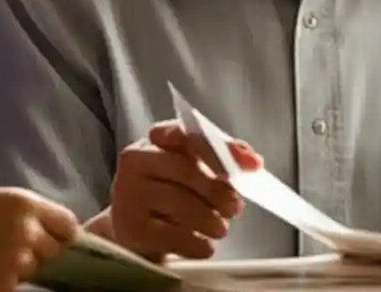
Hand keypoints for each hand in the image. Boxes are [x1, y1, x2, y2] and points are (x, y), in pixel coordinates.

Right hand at [0, 188, 77, 291]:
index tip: (51, 242)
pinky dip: (0, 287)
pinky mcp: (2, 288)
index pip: (68, 225)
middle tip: (6, 254)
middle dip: (40, 256)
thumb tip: (64, 237)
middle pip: (55, 252)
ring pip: (34, 273)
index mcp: (24, 203)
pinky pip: (13, 290)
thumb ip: (28, 217)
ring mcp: (15, 262)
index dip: (61, 236)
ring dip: (18, 272)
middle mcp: (25, 230)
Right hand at [97, 120, 262, 260]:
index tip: (250, 164)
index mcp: (155, 140)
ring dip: (209, 219)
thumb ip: (222, 158)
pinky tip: (205, 246)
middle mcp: (136, 162)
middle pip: (185, 170)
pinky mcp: (129, 228)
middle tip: (235, 208)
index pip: (185, 134)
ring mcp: (127, 194)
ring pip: (179, 203)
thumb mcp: (192, 170)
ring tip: (220, 229)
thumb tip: (252, 161)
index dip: (220, 148)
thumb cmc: (169, 195)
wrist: (134, 232)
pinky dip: (196, 243)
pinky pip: (171, 235)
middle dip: (218, 191)